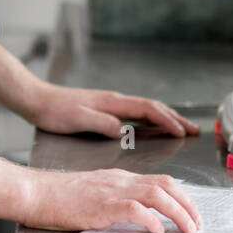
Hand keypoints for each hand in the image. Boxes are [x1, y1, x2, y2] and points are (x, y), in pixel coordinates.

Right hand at [22, 168, 201, 232]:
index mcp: (120, 177)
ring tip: (188, 229)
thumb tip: (140, 216)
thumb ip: (117, 199)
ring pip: (158, 195)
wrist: (36, 192)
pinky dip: (151, 220)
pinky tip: (157, 231)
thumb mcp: (96, 192)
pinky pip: (135, 209)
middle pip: (166, 185)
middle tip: (197, 223)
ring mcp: (112, 191)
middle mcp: (121, 180)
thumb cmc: (59, 196)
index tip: (191, 212)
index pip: (161, 180)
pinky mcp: (102, 205)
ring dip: (178, 212)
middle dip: (188, 204)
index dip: (181, 196)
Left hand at [27, 83, 200, 139]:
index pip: (148, 110)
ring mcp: (112, 104)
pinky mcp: (105, 109)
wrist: (38, 100)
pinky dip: (151, 120)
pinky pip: (136, 114)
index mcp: (113, 103)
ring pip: (146, 110)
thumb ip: (102, 123)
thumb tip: (125, 130)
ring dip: (166, 118)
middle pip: (153, 107)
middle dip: (175, 118)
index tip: (182, 132)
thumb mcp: (78, 119)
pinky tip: (152, 127)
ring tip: (181, 128)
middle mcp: (116, 101)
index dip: (167, 121)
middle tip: (193, 130)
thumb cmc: (55, 111)